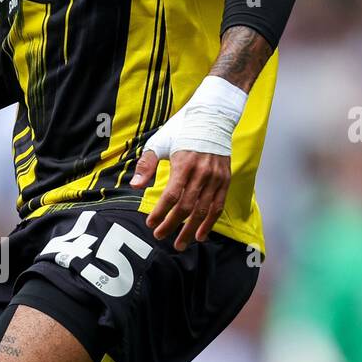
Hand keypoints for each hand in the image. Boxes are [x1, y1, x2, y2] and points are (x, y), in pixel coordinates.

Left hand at [130, 112, 230, 249]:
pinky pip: (218, 206)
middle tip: (160, 237)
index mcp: (184, 165)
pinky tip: (200, 235)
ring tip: (180, 244)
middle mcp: (202, 174)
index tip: (151, 224)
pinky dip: (209, 223)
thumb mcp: (160, 142)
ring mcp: (216, 178)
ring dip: (190, 230)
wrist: (213, 117)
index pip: (171, 196)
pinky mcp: (225, 180)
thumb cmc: (182, 130)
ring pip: (203, 211)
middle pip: (186, 207)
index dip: (161, 213)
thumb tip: (136, 186)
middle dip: (172, 225)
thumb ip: (147, 165)